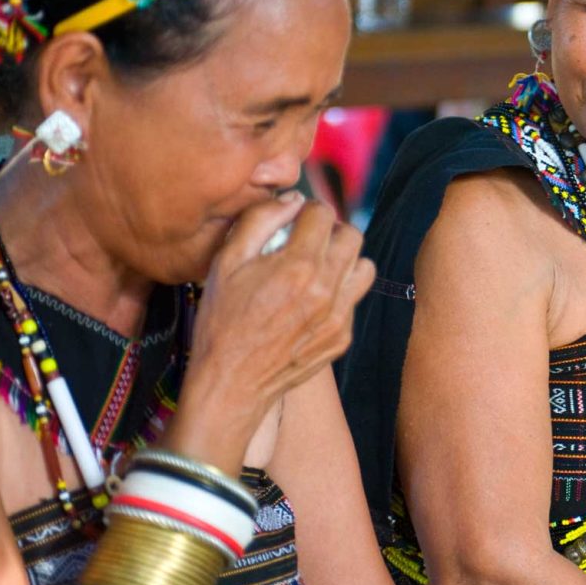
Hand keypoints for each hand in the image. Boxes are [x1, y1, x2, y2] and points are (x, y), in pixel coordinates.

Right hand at [165, 194, 374, 469]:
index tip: (294, 221)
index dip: (306, 211)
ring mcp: (339, 316)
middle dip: (331, 231)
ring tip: (316, 268)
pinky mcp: (342, 337)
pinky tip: (310, 302)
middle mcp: (326, 289)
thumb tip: (293, 200)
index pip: (324, 214)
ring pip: (364, 267)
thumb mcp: (226, 262)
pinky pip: (353, 301)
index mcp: (298, 266)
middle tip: (307, 241)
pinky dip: (338, 293)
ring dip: (344, 261)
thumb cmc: (221, 321)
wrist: (230, 384)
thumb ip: (260, 221)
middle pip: (353, 236)